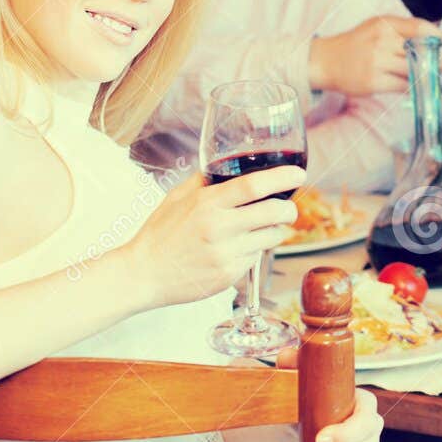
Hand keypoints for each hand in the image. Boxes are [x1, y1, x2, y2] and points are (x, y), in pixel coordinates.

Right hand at [122, 167, 304, 309]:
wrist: (142, 274)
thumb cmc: (159, 234)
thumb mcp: (176, 198)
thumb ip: (203, 181)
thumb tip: (224, 166)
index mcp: (207, 204)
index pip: (253, 185)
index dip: (282, 178)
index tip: (298, 174)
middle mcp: (219, 228)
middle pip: (274, 212)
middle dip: (290, 209)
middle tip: (288, 208)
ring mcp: (226, 254)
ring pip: (271, 237)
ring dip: (275, 231)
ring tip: (261, 228)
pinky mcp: (229, 275)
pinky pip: (256, 258)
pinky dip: (255, 251)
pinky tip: (238, 248)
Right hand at [307, 16, 441, 96]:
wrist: (327, 61)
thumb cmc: (357, 43)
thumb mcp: (376, 26)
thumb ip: (402, 28)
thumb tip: (434, 34)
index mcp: (384, 24)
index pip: (419, 27)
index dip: (436, 34)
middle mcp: (381, 42)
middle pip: (420, 52)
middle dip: (434, 59)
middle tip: (440, 62)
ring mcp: (377, 62)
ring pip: (413, 70)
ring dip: (424, 74)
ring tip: (426, 74)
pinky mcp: (374, 82)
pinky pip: (402, 86)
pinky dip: (411, 86)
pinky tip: (412, 84)